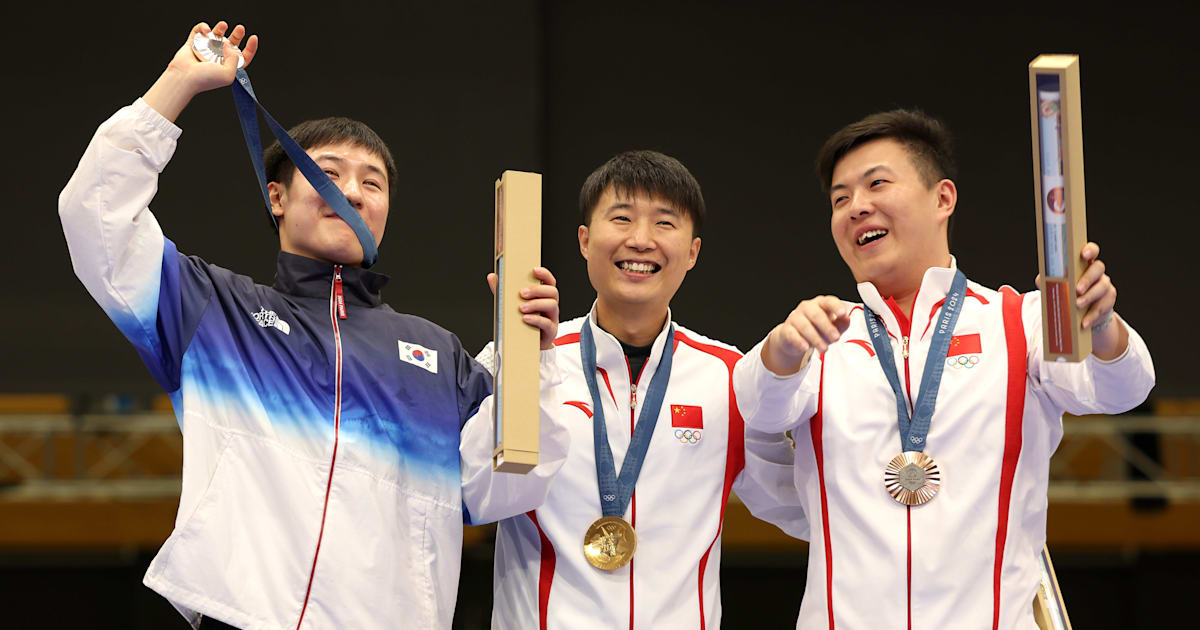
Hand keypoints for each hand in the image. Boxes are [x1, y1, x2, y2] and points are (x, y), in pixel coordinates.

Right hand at [143, 21, 259, 121]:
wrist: (184, 77)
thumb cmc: (205, 79)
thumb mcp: (229, 74)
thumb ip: (235, 59)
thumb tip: (229, 45)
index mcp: (228, 67)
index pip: (243, 56)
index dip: (250, 48)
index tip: (253, 37)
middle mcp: (218, 58)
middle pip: (231, 43)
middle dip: (237, 34)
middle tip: (240, 29)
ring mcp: (206, 50)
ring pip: (216, 35)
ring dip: (220, 28)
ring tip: (223, 25)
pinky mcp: (194, 43)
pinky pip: (199, 31)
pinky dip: (203, 27)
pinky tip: (206, 31)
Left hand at [488, 267, 559, 349]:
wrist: (527, 344)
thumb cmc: (522, 321)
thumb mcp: (513, 305)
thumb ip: (503, 291)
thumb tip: (492, 277)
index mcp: (544, 296)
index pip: (549, 281)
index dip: (544, 274)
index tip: (533, 270)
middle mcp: (551, 305)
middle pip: (552, 292)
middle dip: (537, 290)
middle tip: (522, 293)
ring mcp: (552, 318)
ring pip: (552, 305)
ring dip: (536, 304)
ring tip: (521, 308)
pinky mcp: (550, 332)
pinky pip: (547, 324)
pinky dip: (536, 320)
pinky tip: (525, 319)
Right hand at [761, 296, 850, 375]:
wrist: (795, 338)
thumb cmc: (816, 329)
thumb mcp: (832, 327)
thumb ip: (841, 323)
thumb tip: (847, 319)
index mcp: (820, 304)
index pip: (829, 301)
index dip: (836, 307)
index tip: (842, 314)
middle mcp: (807, 307)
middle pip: (816, 315)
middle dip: (827, 327)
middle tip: (835, 338)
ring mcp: (795, 317)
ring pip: (805, 326)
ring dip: (816, 338)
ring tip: (824, 348)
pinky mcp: (786, 329)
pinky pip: (792, 334)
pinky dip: (799, 341)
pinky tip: (805, 347)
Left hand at [1035, 241, 1127, 359]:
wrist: (1081, 314)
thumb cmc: (1067, 293)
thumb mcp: (1057, 285)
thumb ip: (1048, 280)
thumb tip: (1040, 280)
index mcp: (1084, 263)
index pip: (1092, 250)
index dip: (1090, 250)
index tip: (1083, 254)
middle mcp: (1098, 272)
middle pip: (1098, 268)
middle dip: (1087, 279)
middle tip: (1077, 289)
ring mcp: (1105, 286)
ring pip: (1102, 288)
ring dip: (1089, 297)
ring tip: (1077, 305)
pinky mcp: (1108, 301)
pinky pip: (1102, 307)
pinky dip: (1091, 316)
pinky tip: (1083, 322)